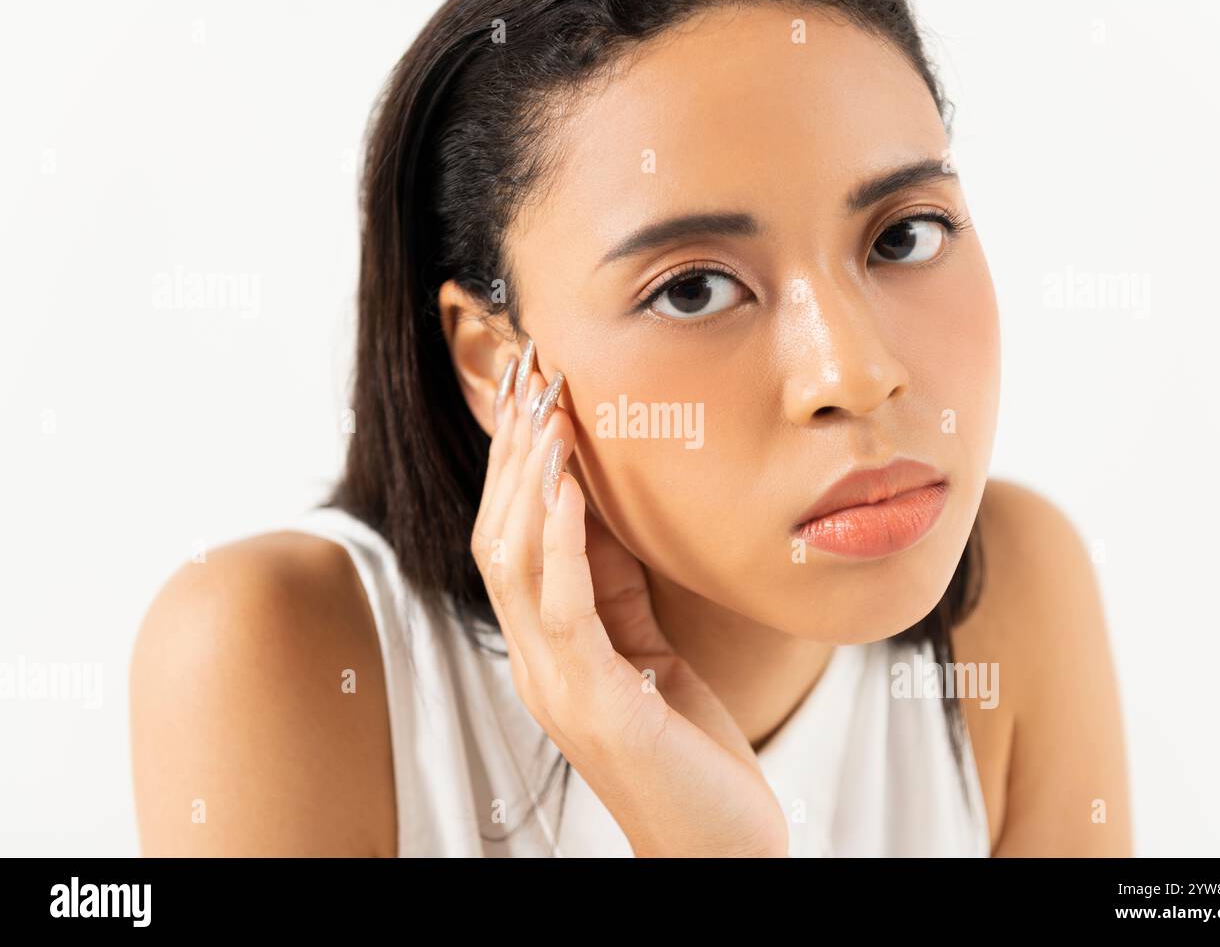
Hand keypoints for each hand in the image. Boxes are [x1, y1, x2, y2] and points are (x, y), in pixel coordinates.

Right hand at [469, 342, 788, 856]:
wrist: (721, 847)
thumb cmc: (692, 749)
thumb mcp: (652, 648)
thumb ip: (617, 587)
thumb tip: (602, 503)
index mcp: (548, 648)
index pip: (514, 535)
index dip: (517, 459)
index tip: (535, 385)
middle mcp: (536, 663)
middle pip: (497, 534)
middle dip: (514, 450)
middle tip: (534, 371)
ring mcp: (557, 687)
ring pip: (514, 562)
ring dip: (530, 479)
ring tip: (548, 410)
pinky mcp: (595, 706)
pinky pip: (564, 609)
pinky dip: (562, 541)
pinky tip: (572, 487)